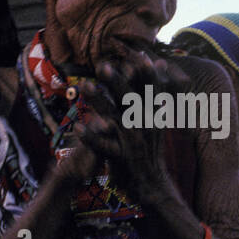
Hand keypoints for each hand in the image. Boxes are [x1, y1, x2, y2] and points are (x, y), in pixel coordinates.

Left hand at [74, 50, 182, 205]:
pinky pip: (104, 146)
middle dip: (116, 82)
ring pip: (115, 118)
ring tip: (84, 86)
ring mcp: (134, 142)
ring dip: (99, 101)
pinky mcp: (122, 159)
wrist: (152, 185)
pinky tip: (77, 127)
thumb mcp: (156, 118)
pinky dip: (91, 137)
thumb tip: (161, 62)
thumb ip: (155, 89)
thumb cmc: (149, 149)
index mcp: (153, 115)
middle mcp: (145, 126)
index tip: (136, 53)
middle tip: (102, 65)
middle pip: (130, 100)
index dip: (144, 72)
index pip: (151, 89)